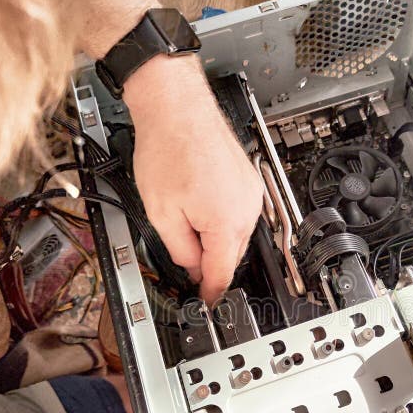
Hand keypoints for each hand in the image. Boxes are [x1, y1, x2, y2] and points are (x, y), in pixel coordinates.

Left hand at [122, 56, 262, 304]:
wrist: (177, 107)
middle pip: (230, 256)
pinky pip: (238, 214)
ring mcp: (251, 194)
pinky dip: (220, 220)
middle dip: (208, 263)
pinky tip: (199, 205)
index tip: (207, 305)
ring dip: (214, 239)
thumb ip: (179, 250)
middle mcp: (247, 210)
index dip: (211, 295)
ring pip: (235, 235)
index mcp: (227, 223)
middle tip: (183, 258)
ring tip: (185, 218)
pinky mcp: (249, 182)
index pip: (222, 274)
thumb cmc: (168, 149)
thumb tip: (192, 267)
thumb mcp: (161, 213)